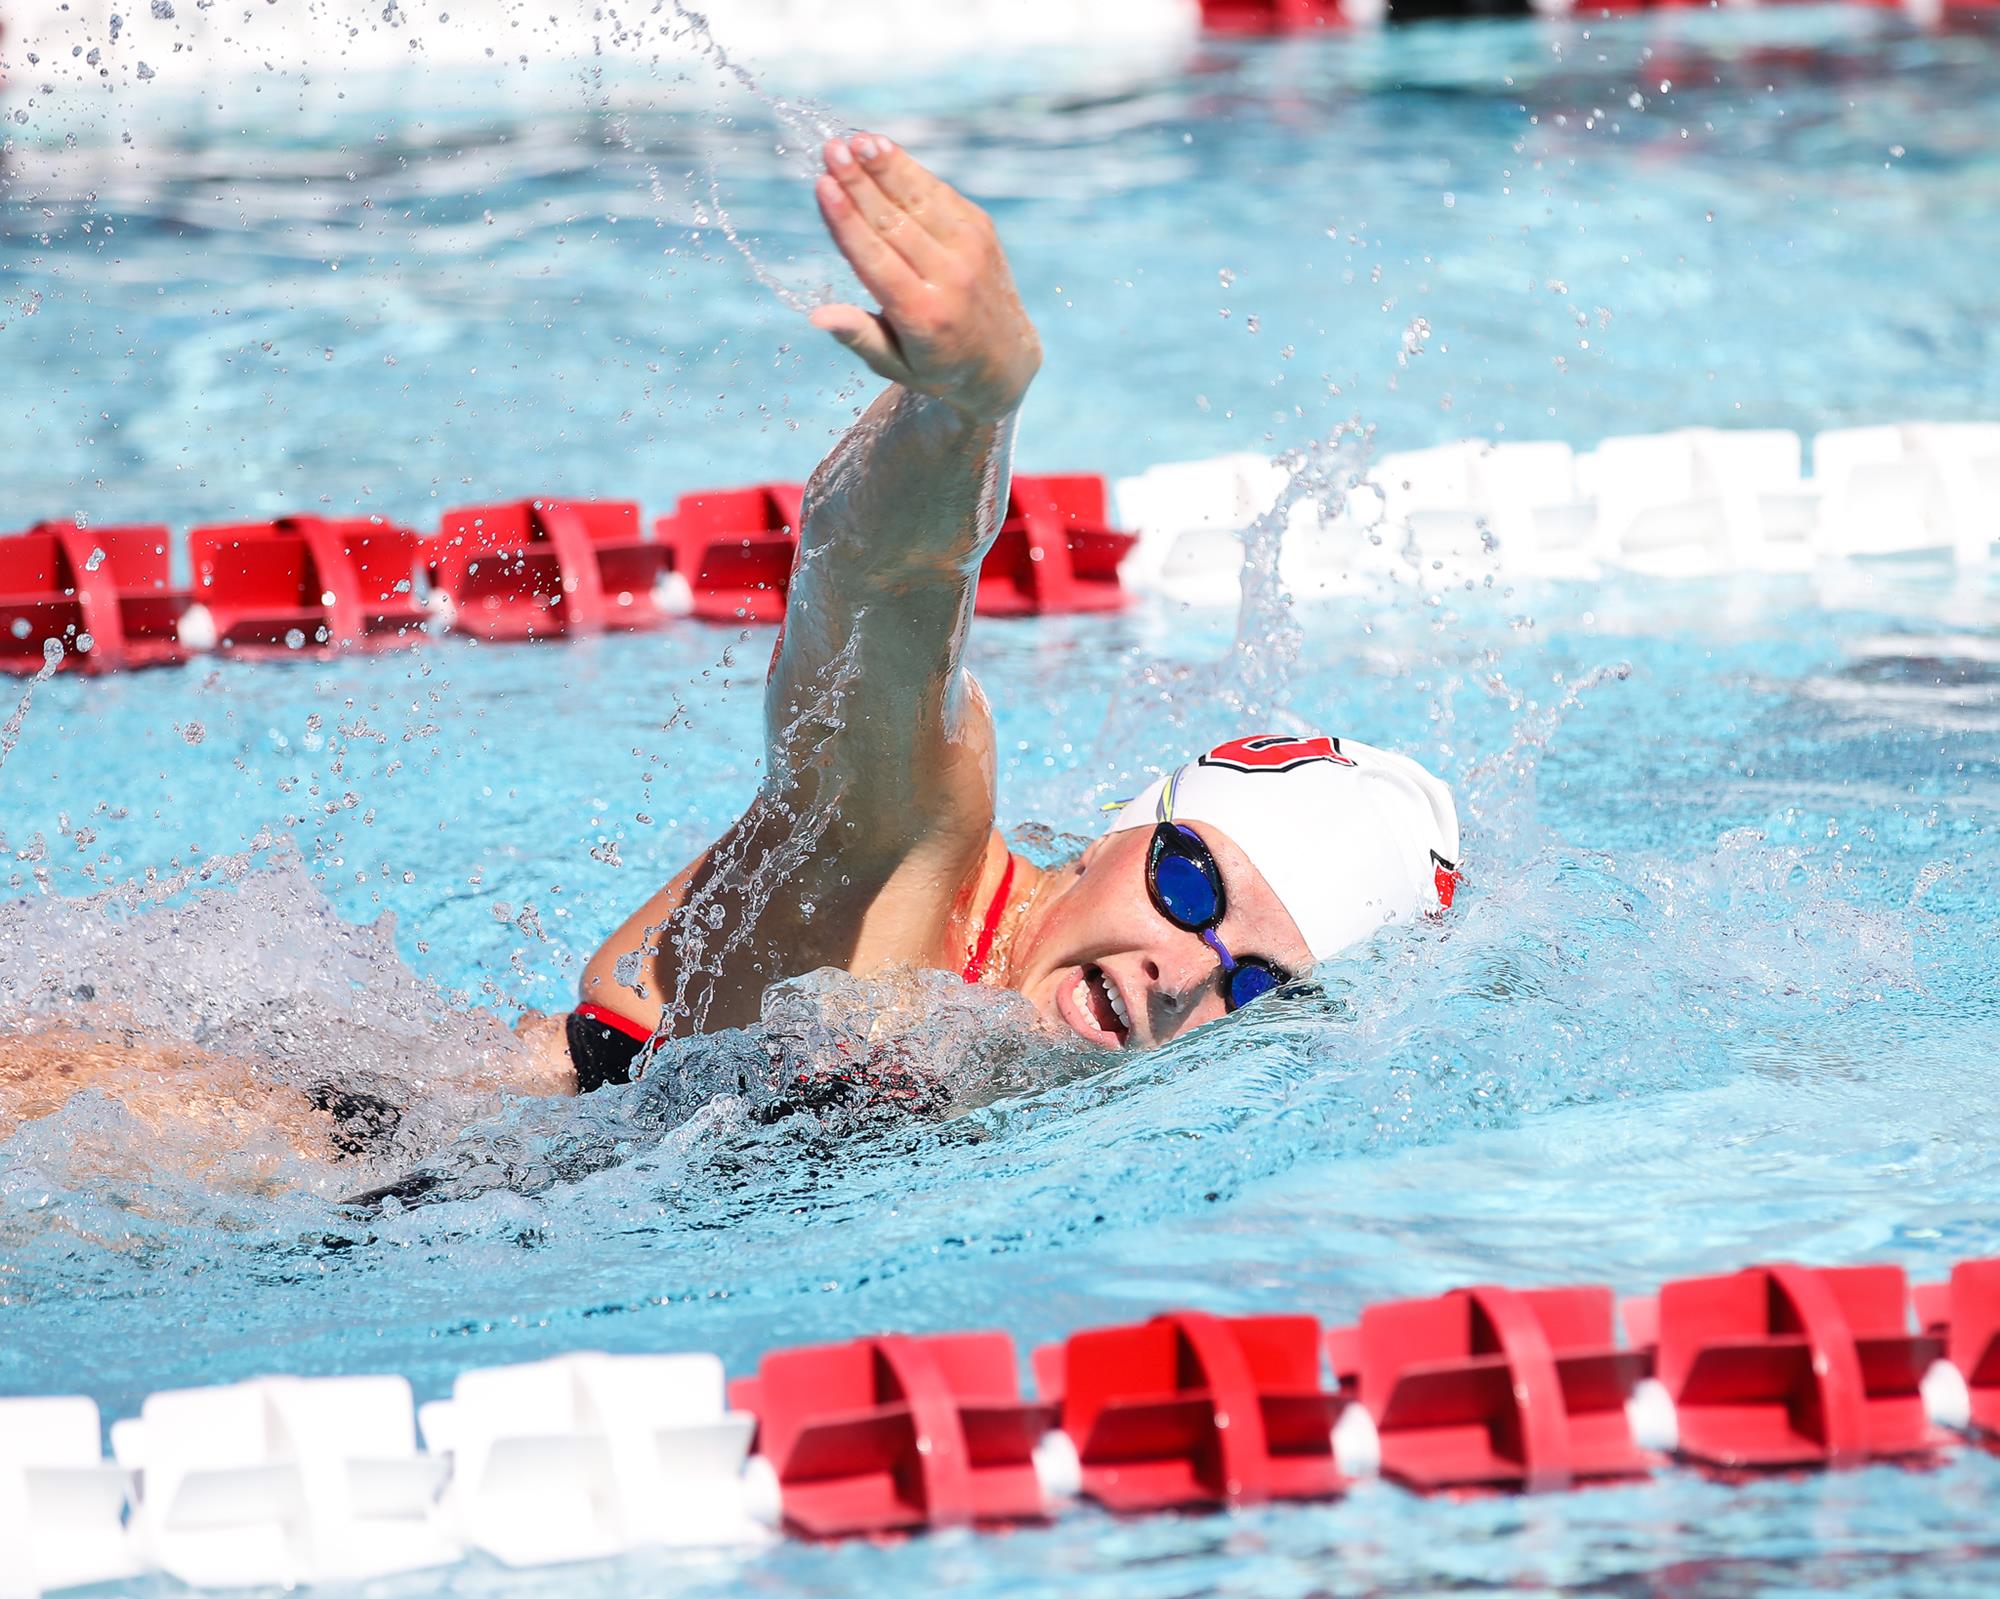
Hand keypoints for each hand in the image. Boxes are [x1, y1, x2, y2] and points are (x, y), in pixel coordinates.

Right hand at [809, 134, 1041, 424]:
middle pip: (894, 222)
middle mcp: (950, 279)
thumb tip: (817, 316)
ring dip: (885, 166)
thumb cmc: (936, 365)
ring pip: (918, 199)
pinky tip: (883, 149)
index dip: (847, 220)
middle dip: (859, 183)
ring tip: (856, 140)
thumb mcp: (895, 365)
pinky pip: (938, 193)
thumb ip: (859, 336)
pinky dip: (910, 170)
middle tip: (830, 150)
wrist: (1004, 360)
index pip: (876, 259)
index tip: (823, 185)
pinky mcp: (980, 230)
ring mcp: (970, 251)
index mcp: (923, 315)